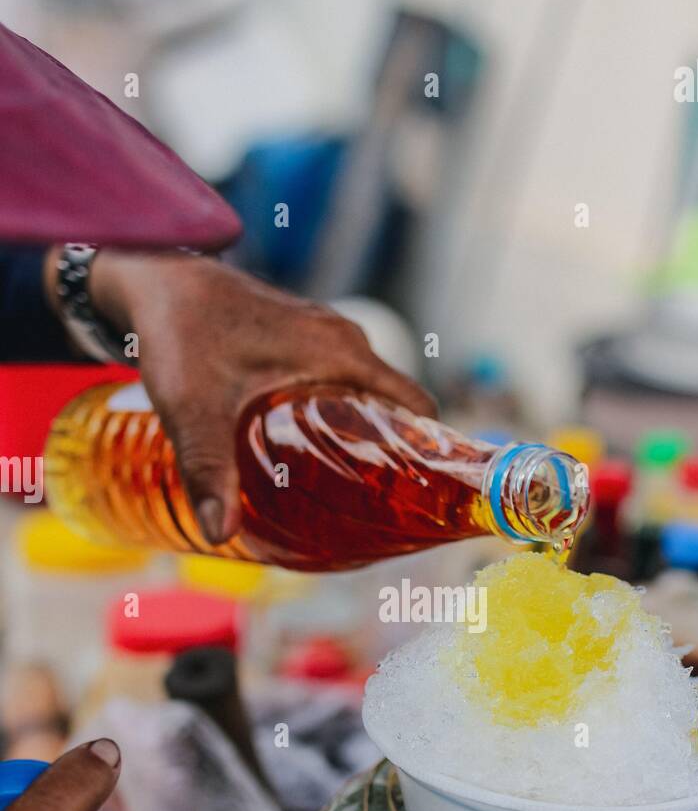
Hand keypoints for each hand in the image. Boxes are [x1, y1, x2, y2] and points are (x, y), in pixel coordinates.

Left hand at [86, 251, 436, 543]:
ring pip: (365, 394)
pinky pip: (340, 381)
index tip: (422, 497)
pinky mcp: (299, 337)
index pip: (418, 407)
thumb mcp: (195, 411)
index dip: (431, 453)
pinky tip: (312, 452)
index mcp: (343, 355)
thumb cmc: (180, 334)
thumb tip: (218, 533)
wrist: (152, 277)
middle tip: (376, 512)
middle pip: (394, 408)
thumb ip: (208, 471)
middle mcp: (344, 341)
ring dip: (364, 436)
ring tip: (348, 492)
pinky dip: (338, 414)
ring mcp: (323, 335)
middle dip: (393, 456)